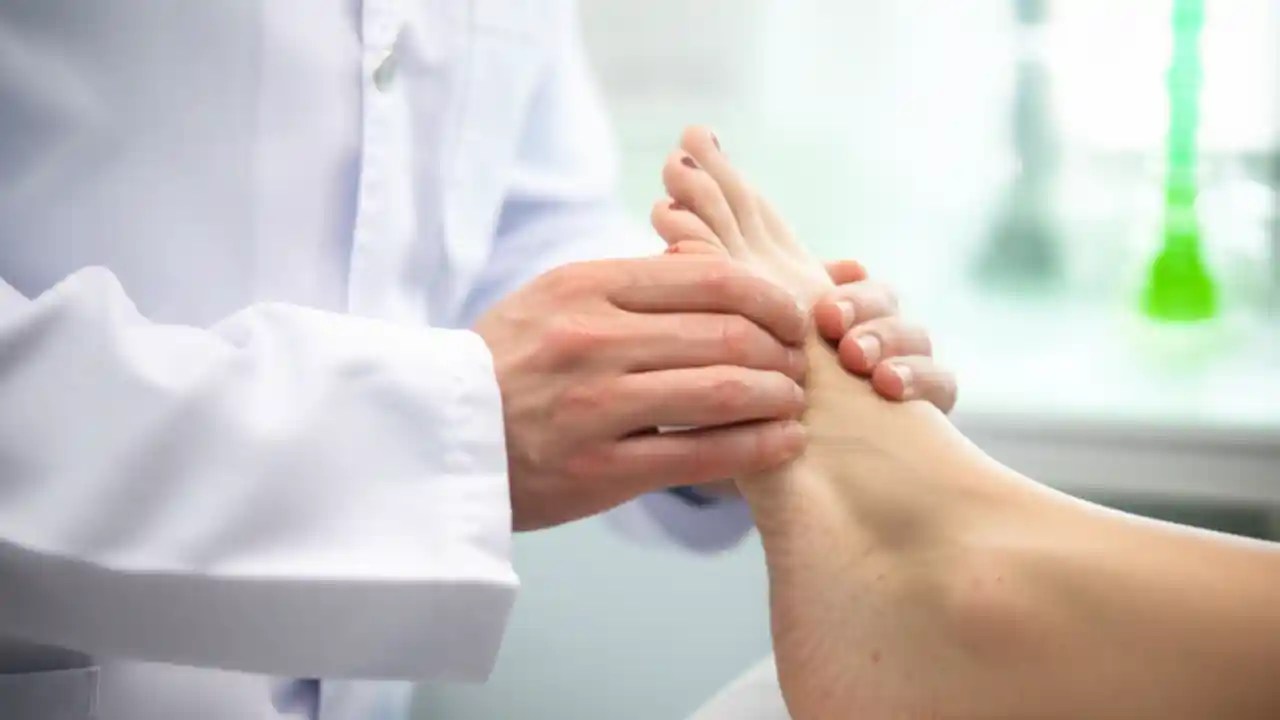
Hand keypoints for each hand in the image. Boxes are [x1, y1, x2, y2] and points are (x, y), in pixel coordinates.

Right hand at [476, 256, 814, 530]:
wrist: (437, 437)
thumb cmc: (507, 362)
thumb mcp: (554, 296)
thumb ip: (630, 282)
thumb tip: (712, 264)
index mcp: (586, 287)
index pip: (710, 277)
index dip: (770, 296)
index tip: (791, 315)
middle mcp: (593, 341)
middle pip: (729, 334)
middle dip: (783, 350)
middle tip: (798, 364)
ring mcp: (596, 407)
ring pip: (724, 392)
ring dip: (779, 397)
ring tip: (792, 401)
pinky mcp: (600, 470)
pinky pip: (702, 455)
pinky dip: (758, 446)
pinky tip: (783, 442)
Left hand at [685, 261, 957, 499]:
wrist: (800, 512)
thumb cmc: (746, 425)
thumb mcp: (721, 355)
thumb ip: (706, 287)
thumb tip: (667, 213)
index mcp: (809, 317)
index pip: (827, 268)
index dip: (826, 259)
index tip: (823, 270)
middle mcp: (853, 339)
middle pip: (874, 293)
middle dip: (854, 300)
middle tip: (825, 319)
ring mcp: (889, 372)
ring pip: (910, 328)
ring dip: (885, 334)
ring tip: (854, 356)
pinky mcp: (921, 412)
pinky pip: (944, 381)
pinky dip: (923, 377)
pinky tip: (890, 387)